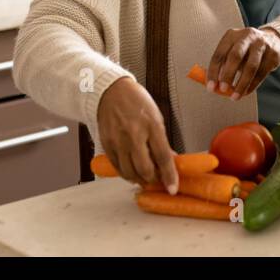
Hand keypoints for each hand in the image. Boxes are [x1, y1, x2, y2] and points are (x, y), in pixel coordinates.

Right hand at [96, 76, 178, 192]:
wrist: (111, 91)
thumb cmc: (137, 101)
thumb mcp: (156, 117)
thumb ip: (162, 141)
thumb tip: (170, 160)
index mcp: (152, 125)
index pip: (163, 157)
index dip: (169, 176)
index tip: (172, 188)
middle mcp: (134, 134)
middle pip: (144, 168)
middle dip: (153, 179)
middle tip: (157, 180)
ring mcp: (118, 140)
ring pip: (129, 172)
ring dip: (139, 179)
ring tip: (145, 177)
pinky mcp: (106, 144)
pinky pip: (117, 167)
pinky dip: (126, 173)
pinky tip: (132, 171)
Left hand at [207, 26, 279, 99]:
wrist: (273, 41)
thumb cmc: (247, 49)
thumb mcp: (233, 50)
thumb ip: (223, 65)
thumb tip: (214, 85)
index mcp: (232, 35)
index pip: (219, 54)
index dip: (213, 71)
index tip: (211, 87)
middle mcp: (247, 37)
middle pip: (235, 56)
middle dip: (228, 75)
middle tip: (223, 89)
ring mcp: (261, 44)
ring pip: (251, 67)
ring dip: (241, 84)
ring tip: (235, 96)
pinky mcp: (273, 54)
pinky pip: (261, 73)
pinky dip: (252, 85)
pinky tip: (246, 92)